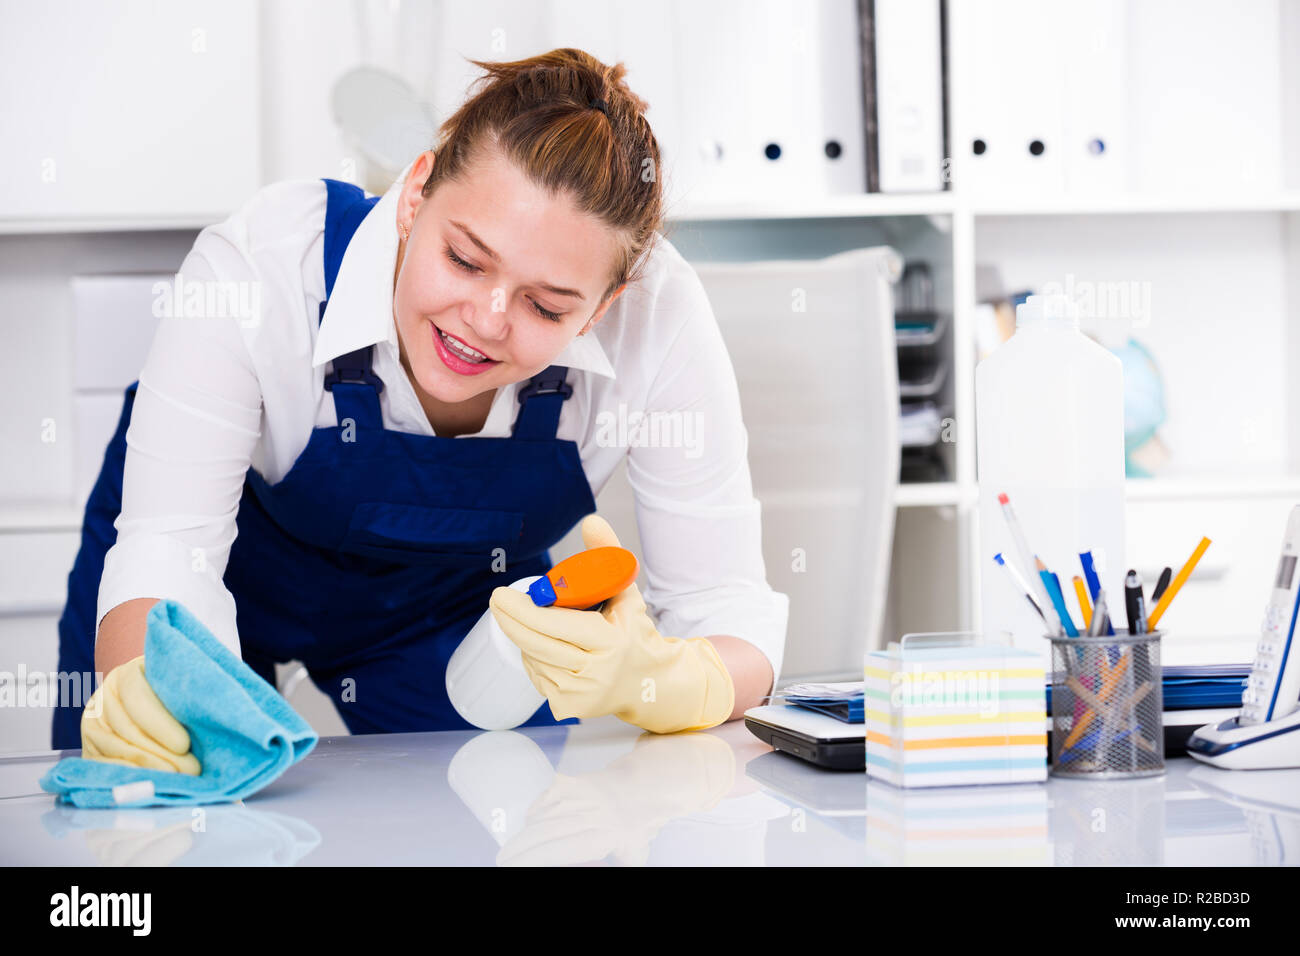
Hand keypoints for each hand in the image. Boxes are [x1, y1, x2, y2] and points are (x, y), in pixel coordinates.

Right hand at [81, 655, 200, 774]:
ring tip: (177, 777)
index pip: (137, 696)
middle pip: (127, 728)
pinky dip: (130, 776)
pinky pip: (105, 765)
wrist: (151, 703)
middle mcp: (102, 699)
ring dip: (148, 766)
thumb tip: (208, 709)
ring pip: (116, 748)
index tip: (185, 744)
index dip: (160, 723)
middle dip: (160, 752)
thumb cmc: (173, 693)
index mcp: (125, 675)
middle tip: (190, 769)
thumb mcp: (179, 684)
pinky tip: (152, 783)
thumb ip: (186, 692)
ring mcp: (92, 725)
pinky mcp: (89, 750)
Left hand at [489, 515, 733, 733]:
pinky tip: (546, 650)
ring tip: (531, 624)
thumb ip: (609, 555)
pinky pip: (538, 677)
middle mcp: (596, 673)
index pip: (556, 625)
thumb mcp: (627, 593)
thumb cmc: (635, 633)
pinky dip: (535, 660)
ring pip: (534, 660)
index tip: (500, 595)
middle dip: (510, 621)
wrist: (650, 684)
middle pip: (537, 644)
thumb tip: (590, 520)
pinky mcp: (570, 708)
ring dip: (525, 640)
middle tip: (496, 602)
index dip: (522, 610)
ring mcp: (581, 695)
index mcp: (611, 642)